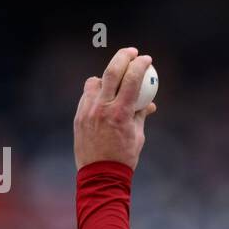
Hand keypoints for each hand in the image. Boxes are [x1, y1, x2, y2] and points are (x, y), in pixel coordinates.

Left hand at [74, 47, 157, 170]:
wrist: (100, 175)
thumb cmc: (124, 157)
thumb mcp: (138, 135)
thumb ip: (141, 115)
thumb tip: (149, 103)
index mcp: (121, 113)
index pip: (132, 80)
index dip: (140, 65)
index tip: (146, 59)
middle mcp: (102, 108)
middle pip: (111, 71)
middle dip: (123, 57)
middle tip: (131, 53)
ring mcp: (88, 111)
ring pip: (95, 82)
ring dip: (106, 78)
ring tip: (114, 83)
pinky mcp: (78, 116)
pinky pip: (86, 96)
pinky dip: (96, 93)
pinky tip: (102, 98)